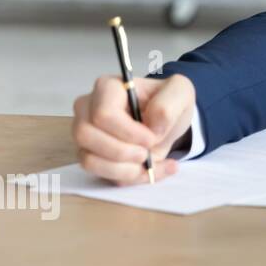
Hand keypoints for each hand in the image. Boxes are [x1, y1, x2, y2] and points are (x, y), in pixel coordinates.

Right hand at [71, 74, 195, 184]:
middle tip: (147, 153)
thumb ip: (169, 104)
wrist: (166, 121)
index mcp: (108, 88)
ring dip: (124, 169)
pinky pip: (99, 174)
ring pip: (89, 159)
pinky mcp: (90, 155)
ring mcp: (85, 134)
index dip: (128, 132)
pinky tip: (149, 170)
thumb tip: (152, 127)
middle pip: (86, 135)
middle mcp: (88, 109)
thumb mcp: (180, 92)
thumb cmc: (167, 103)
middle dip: (122, 152)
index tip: (151, 138)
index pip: (103, 114)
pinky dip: (127, 177)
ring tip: (149, 163)